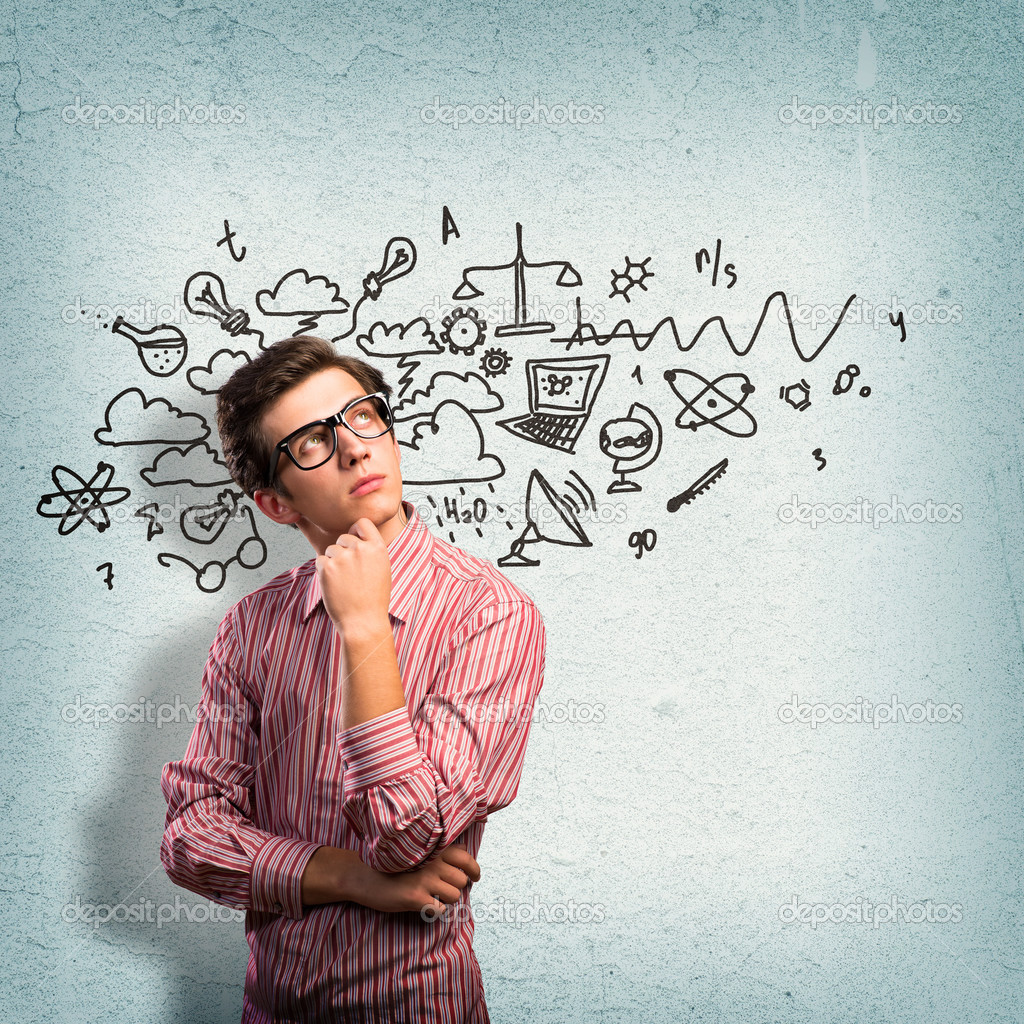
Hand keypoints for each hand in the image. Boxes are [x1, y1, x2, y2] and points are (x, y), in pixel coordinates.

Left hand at [315, 517, 391, 635]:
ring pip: (330, 550)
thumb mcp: (382, 569)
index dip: (356, 531)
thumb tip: (354, 537)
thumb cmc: (373, 599)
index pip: (362, 523)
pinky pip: (320, 561)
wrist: (363, 622)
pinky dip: (324, 572)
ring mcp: (343, 557)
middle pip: (343, 538)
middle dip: (343, 551)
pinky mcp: (327, 567)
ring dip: (333, 562)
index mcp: (378, 548)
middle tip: (349, 573)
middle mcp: (360, 549)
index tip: (354, 542)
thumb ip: (370, 551)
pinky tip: (335, 585)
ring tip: (343, 582)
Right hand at [359, 843, 480, 915]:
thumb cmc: (393, 864)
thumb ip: (440, 850)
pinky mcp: (415, 897)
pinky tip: (424, 906)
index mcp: (434, 849)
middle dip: (456, 887)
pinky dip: (435, 911)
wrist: (364, 875)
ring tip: (432, 897)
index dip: (474, 869)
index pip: (466, 858)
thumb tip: (465, 850)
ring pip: (455, 896)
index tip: (474, 877)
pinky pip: (439, 910)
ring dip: (446, 900)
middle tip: (444, 890)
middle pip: (462, 880)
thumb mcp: (417, 851)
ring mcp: (425, 880)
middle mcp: (432, 862)